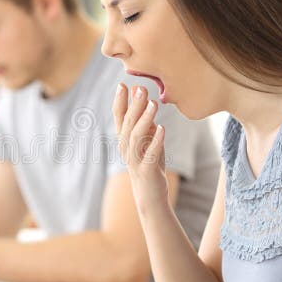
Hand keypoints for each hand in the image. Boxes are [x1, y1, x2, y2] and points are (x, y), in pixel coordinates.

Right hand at [114, 84, 168, 207]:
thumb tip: (145, 102)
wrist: (150, 196)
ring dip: (144, 119)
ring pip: (136, 136)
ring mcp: (135, 160)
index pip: (119, 118)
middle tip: (140, 87)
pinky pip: (150, 153)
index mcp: (124, 140)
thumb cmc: (149, 166)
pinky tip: (162, 128)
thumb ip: (145, 123)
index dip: (119, 101)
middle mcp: (126, 148)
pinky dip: (155, 140)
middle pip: (128, 124)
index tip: (122, 84)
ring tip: (153, 104)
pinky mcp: (147, 170)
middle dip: (134, 105)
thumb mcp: (147, 142)